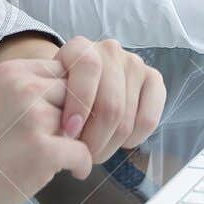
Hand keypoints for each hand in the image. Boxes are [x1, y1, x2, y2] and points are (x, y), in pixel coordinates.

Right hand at [0, 57, 93, 203]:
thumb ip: (28, 90)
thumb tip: (74, 92)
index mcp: (11, 72)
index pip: (63, 70)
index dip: (67, 97)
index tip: (62, 118)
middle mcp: (23, 87)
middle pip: (76, 94)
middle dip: (74, 118)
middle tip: (65, 140)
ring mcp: (33, 118)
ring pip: (81, 123)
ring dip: (77, 141)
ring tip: (62, 157)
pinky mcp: (42, 150)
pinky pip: (83, 152)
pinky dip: (82, 165)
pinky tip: (73, 172)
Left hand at [55, 35, 165, 164]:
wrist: (81, 84)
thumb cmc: (61, 94)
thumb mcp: (50, 95)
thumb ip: (56, 108)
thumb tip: (68, 139)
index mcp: (80, 47)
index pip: (88, 69)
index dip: (79, 105)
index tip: (69, 133)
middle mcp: (109, 51)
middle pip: (110, 105)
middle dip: (95, 140)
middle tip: (83, 155)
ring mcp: (134, 63)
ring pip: (127, 119)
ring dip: (111, 145)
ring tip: (96, 151)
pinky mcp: (153, 79)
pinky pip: (148, 120)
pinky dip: (134, 139)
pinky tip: (119, 141)